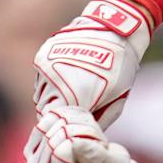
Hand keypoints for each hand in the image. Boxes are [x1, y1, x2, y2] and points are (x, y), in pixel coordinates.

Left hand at [23, 107, 141, 162]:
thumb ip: (97, 158)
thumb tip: (75, 143)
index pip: (60, 152)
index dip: (83, 140)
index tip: (100, 147)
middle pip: (54, 135)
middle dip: (83, 131)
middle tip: (98, 145)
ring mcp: (33, 159)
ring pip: (51, 122)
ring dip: (78, 122)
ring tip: (91, 138)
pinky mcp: (35, 143)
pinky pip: (49, 116)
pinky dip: (70, 114)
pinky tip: (82, 126)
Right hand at [32, 0, 151, 128]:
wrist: (115, 27)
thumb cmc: (121, 68)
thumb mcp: (116, 102)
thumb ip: (97, 121)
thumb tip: (84, 135)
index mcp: (72, 94)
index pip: (55, 122)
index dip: (61, 128)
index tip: (69, 131)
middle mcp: (54, 78)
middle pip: (44, 109)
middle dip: (56, 115)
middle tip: (70, 116)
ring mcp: (46, 64)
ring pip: (40, 94)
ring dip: (52, 99)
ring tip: (70, 97)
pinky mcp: (44, 54)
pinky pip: (42, 77)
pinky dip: (51, 83)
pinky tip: (67, 79)